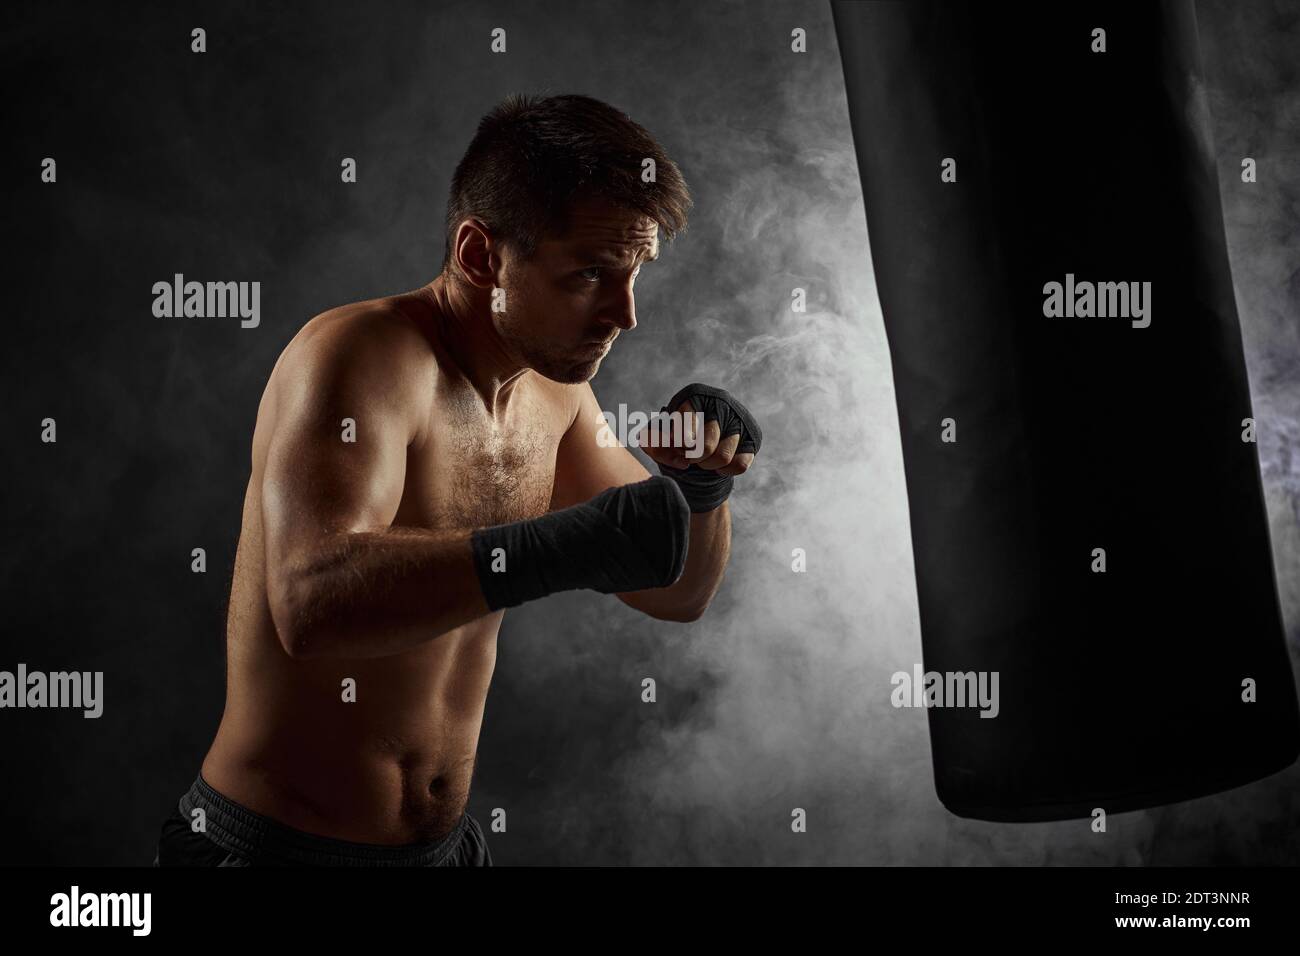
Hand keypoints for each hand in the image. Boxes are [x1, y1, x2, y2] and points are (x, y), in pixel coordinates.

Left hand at [637, 383, 761, 511]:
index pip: (685, 431)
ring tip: (703, 459)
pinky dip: (725, 470)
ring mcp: (739, 418)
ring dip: (708, 465)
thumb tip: (675, 454)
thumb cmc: (675, 437)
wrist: (700, 444)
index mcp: (693, 395)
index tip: (676, 446)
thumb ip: (652, 441)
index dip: (678, 446)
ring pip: (723, 457)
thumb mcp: (657, 437)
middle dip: (694, 459)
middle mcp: (720, 401)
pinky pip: (740, 464)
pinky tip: (718, 463)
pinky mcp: (753, 437)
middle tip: (689, 456)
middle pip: (705, 447)